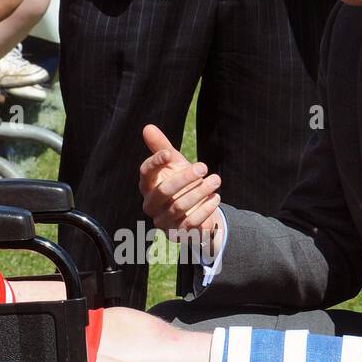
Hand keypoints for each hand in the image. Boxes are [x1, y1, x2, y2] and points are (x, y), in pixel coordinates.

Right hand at [139, 123, 222, 244]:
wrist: (197, 213)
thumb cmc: (183, 184)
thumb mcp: (174, 164)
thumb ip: (162, 147)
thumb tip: (148, 127)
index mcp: (147, 186)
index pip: (145, 173)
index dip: (155, 163)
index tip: (169, 154)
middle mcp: (150, 205)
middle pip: (163, 191)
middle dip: (185, 177)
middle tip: (203, 166)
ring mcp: (162, 221)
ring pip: (179, 206)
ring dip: (199, 192)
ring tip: (216, 180)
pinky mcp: (177, 234)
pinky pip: (191, 223)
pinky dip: (205, 209)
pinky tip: (216, 198)